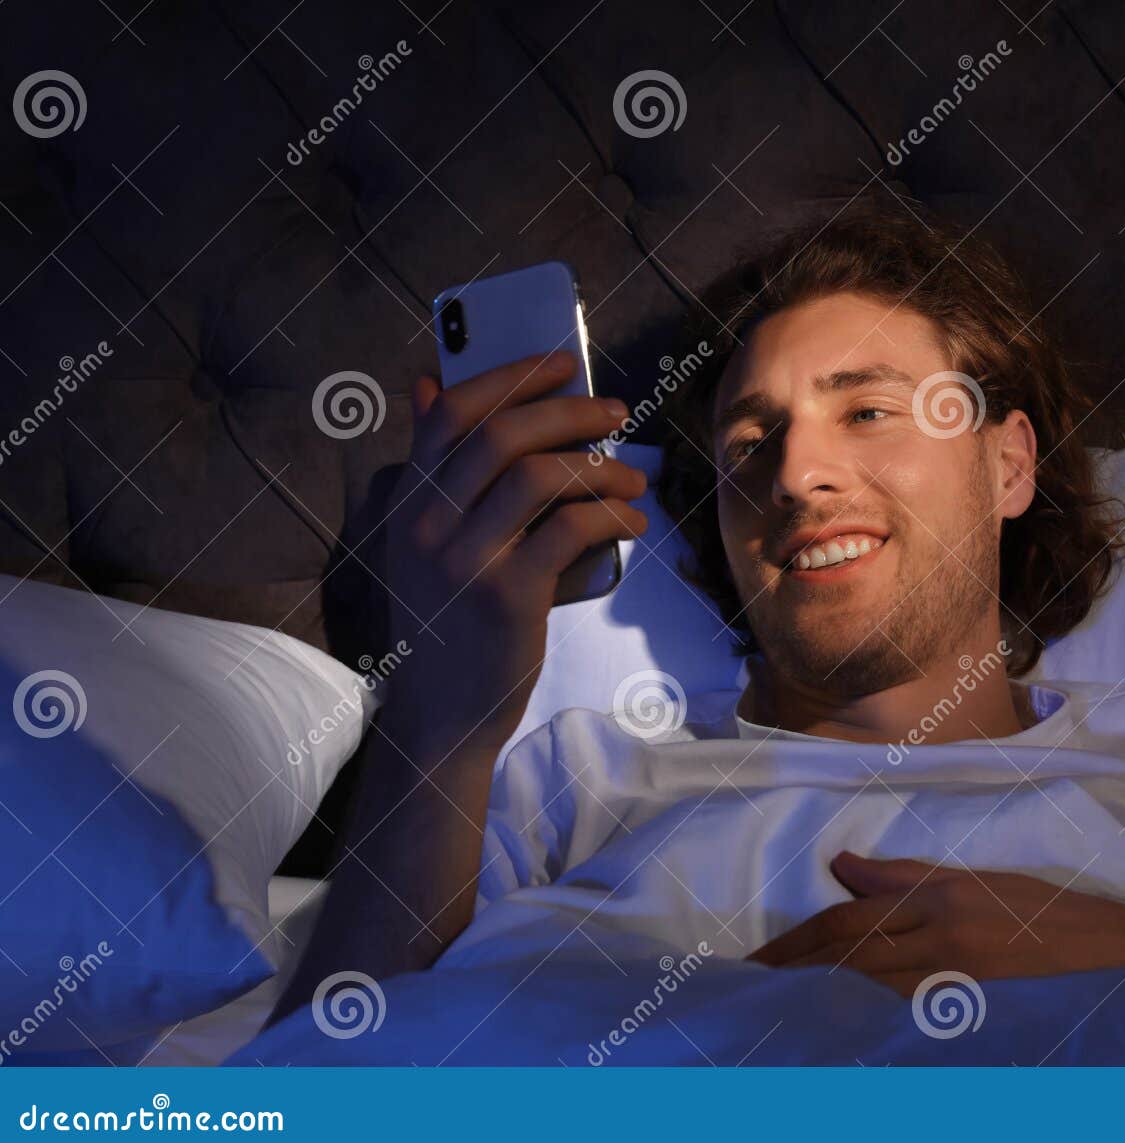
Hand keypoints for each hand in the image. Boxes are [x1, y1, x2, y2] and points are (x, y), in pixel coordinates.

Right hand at [381, 351, 647, 759]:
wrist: (438, 714)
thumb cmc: (444, 621)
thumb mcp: (419, 539)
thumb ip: (430, 467)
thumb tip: (428, 383)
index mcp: (408, 500)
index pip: (453, 411)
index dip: (511, 375)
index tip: (562, 364)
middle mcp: (428, 522)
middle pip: (505, 432)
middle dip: (571, 410)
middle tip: (615, 412)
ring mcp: (466, 559)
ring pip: (542, 475)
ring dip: (603, 468)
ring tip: (633, 481)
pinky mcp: (508, 596)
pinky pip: (572, 530)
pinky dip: (613, 516)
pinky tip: (633, 523)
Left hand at [747, 852, 1124, 995]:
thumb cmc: (1052, 918)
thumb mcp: (979, 883)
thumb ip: (905, 876)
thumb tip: (841, 865)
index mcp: (941, 897)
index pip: (848, 921)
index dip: (795, 943)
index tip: (755, 964)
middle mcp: (945, 933)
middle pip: (847, 954)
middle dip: (790, 972)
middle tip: (743, 991)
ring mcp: (962, 979)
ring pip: (869, 990)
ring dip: (816, 1002)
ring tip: (771, 1017)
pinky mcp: (980, 1012)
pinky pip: (910, 1023)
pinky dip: (867, 1028)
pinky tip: (835, 1038)